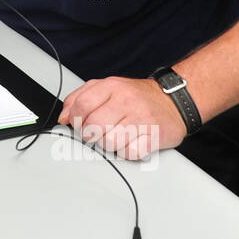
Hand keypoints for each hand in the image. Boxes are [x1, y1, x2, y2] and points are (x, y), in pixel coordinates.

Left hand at [57, 76, 186, 159]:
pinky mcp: (154, 136)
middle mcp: (127, 101)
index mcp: (112, 87)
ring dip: (109, 144)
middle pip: (94, 126)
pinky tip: (130, 142)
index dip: (75, 119)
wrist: (174, 101)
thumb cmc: (138, 98)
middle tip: (97, 133)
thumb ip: (80, 98)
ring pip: (110, 142)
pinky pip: (130, 152)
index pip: (82, 104)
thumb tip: (64, 117)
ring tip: (116, 136)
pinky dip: (126, 152)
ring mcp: (142, 118)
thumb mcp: (107, 88)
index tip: (78, 124)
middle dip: (90, 135)